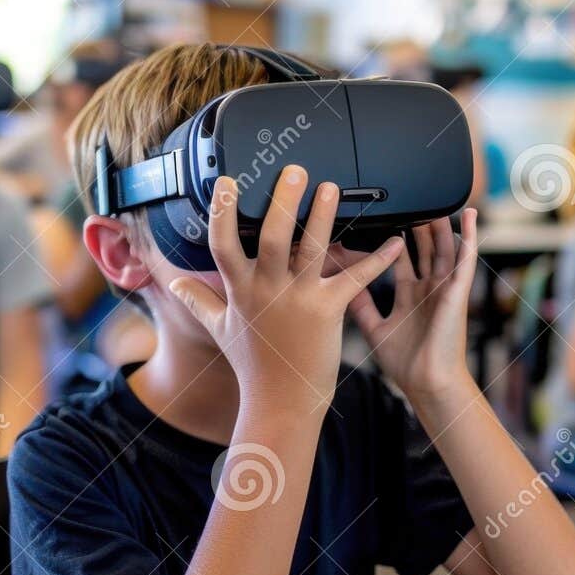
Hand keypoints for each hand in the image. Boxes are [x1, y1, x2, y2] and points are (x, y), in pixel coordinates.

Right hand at [166, 167, 402, 416]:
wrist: (281, 402)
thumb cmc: (253, 365)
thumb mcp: (221, 329)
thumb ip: (200, 300)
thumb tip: (177, 282)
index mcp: (241, 289)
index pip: (223, 244)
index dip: (223, 212)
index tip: (228, 182)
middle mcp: (268, 289)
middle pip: (272, 237)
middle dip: (282, 201)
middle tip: (294, 171)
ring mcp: (298, 300)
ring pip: (312, 250)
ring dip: (324, 217)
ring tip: (332, 188)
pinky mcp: (328, 311)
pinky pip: (356, 280)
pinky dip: (378, 261)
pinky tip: (396, 243)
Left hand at [337, 209, 478, 407]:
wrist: (428, 385)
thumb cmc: (407, 365)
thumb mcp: (375, 329)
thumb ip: (361, 306)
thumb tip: (341, 284)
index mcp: (410, 296)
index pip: (400, 258)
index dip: (392, 240)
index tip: (380, 220)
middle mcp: (428, 289)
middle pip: (424, 247)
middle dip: (417, 223)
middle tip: (406, 198)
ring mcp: (444, 289)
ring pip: (443, 247)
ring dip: (440, 223)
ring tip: (433, 198)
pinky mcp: (456, 291)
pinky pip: (465, 259)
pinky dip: (468, 236)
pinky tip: (467, 215)